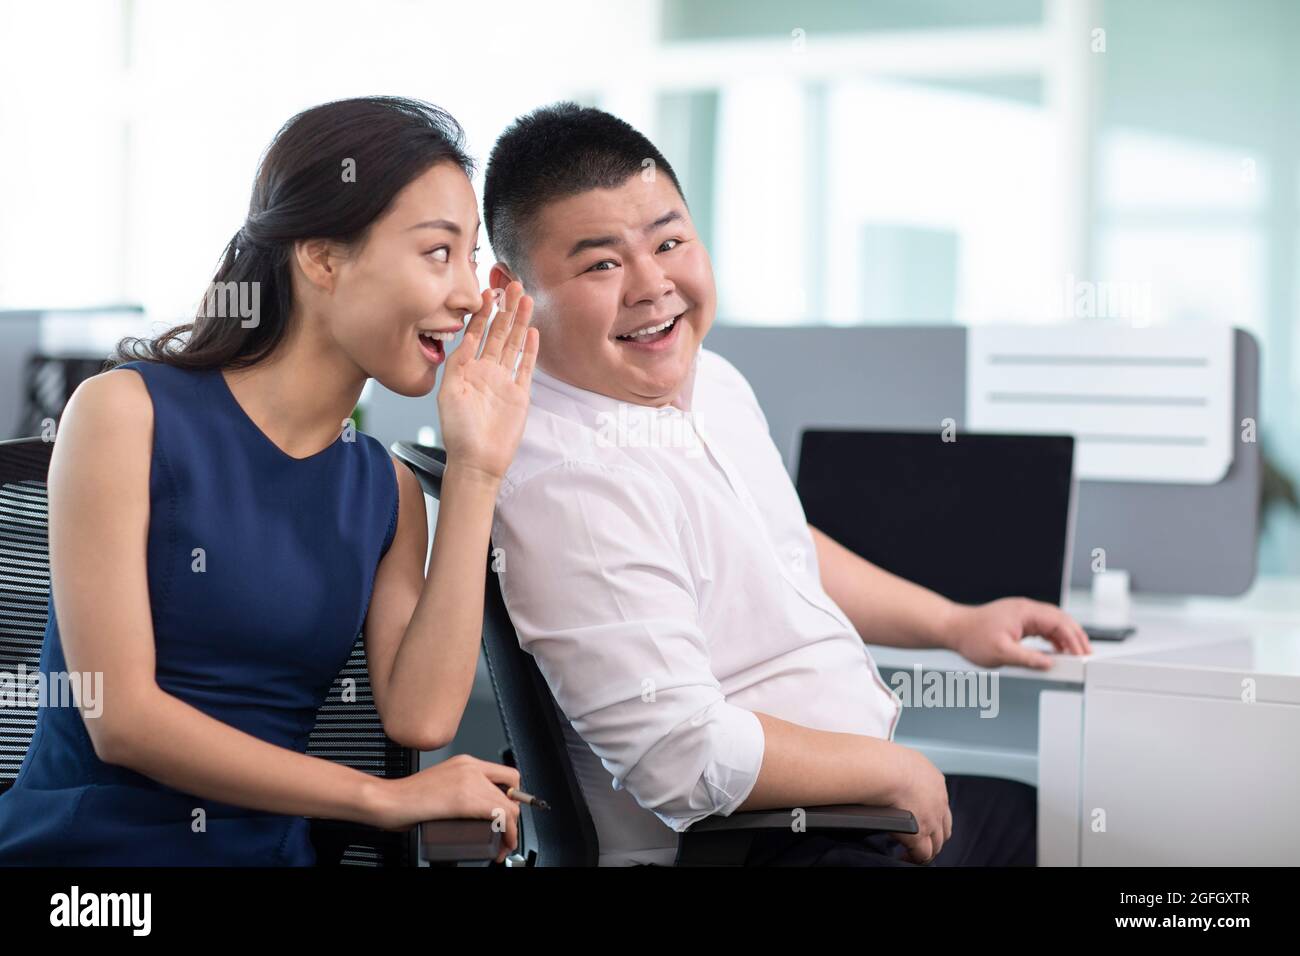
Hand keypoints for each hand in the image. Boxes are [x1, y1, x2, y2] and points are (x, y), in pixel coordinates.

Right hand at [371, 754, 520, 863]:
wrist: (388, 800)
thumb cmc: (406, 798)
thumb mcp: (442, 785)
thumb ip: (461, 790)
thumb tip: (478, 811)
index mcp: (466, 762)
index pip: (506, 775)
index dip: (512, 797)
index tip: (508, 815)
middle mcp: (471, 767)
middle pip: (512, 791)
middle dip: (514, 818)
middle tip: (507, 835)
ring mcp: (469, 781)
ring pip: (509, 806)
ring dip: (512, 830)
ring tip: (504, 844)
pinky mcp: (465, 799)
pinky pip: (500, 815)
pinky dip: (507, 833)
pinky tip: (502, 842)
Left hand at [436, 281, 538, 481]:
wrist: (478, 460)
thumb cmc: (458, 432)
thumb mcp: (449, 393)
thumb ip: (457, 363)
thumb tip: (465, 336)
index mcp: (467, 369)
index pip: (477, 333)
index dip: (483, 313)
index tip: (489, 292)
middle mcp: (486, 371)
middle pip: (499, 333)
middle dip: (506, 309)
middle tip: (513, 285)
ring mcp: (504, 382)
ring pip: (514, 344)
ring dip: (520, 322)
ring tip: (527, 299)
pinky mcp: (520, 394)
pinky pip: (526, 367)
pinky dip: (530, 349)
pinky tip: (533, 332)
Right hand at [887, 743, 950, 863]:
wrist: (884, 769)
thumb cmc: (883, 759)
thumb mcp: (900, 759)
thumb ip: (902, 769)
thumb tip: (887, 772)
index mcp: (934, 781)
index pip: (940, 805)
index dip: (932, 816)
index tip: (921, 819)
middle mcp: (938, 802)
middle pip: (944, 828)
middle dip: (934, 837)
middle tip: (921, 841)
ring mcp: (931, 820)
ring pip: (936, 844)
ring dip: (926, 850)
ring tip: (911, 854)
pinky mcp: (919, 834)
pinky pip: (922, 854)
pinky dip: (914, 858)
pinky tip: (903, 856)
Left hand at [943, 597, 1091, 668]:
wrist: (954, 628)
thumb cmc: (972, 636)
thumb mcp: (1002, 653)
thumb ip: (1028, 659)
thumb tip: (1049, 664)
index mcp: (1025, 612)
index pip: (1059, 623)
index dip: (1074, 640)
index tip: (1082, 655)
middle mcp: (1026, 609)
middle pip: (1061, 620)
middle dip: (1076, 637)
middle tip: (1086, 656)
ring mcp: (1022, 614)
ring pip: (1053, 623)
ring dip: (1066, 638)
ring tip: (1075, 655)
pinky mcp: (1018, 621)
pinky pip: (1043, 627)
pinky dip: (1053, 638)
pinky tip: (1057, 651)